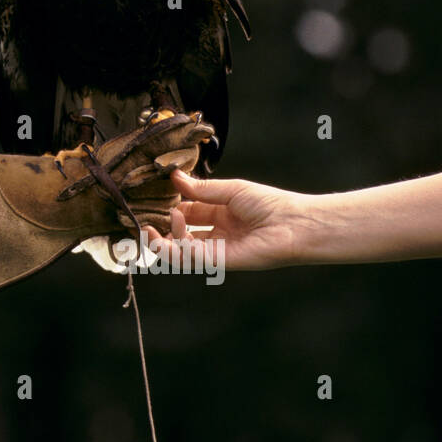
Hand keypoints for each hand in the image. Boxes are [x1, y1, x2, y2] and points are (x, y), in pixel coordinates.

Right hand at [140, 171, 305, 270]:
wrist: (293, 224)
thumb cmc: (269, 204)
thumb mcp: (230, 190)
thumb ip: (200, 189)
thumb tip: (174, 178)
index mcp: (218, 214)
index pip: (186, 214)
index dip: (169, 209)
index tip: (154, 201)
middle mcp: (215, 234)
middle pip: (179, 235)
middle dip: (161, 229)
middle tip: (149, 220)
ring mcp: (216, 250)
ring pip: (180, 252)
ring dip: (161, 243)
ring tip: (153, 230)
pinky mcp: (219, 263)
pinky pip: (190, 260)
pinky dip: (175, 250)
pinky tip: (169, 234)